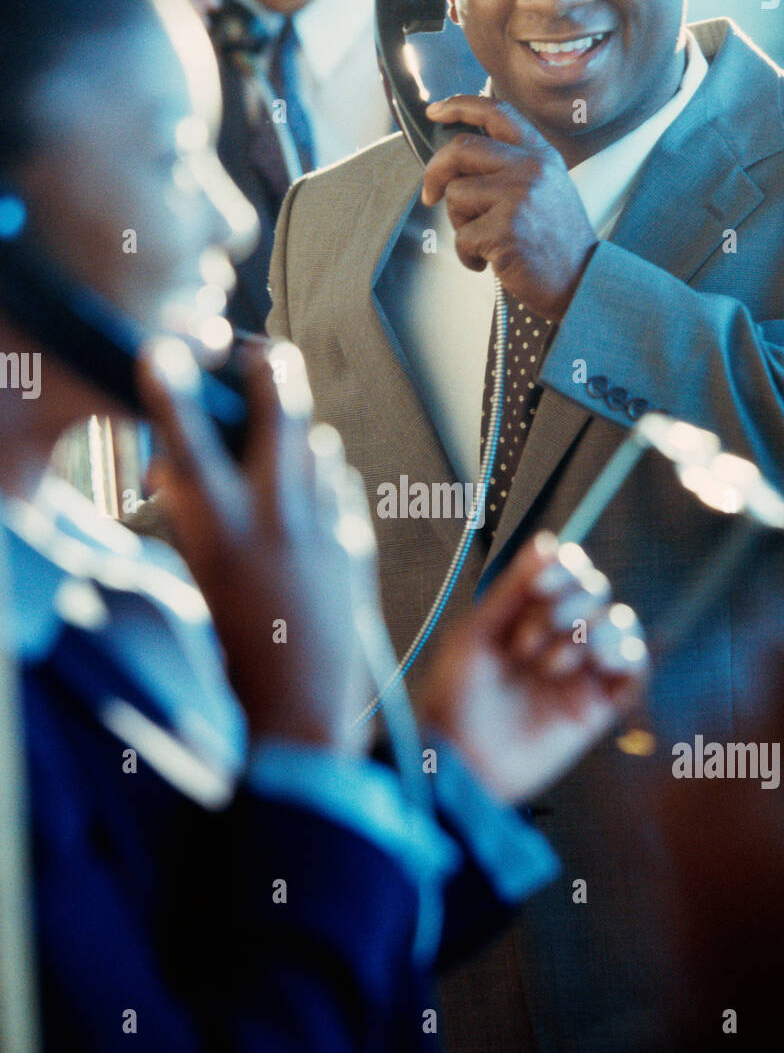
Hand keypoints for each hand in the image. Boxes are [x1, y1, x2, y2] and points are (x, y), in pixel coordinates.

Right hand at [137, 341, 363, 749]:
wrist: (303, 700)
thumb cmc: (240, 643)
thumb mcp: (199, 576)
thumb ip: (187, 515)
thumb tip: (173, 468)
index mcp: (222, 531)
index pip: (188, 440)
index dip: (171, 389)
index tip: (161, 352)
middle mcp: (276, 517)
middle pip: (280, 410)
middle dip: (268, 367)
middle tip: (257, 354)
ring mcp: (324, 525)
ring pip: (318, 442)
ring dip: (297, 437)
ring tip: (279, 455)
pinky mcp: (355, 540)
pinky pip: (339, 485)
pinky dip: (322, 483)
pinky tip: (307, 507)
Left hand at [418, 532, 647, 804]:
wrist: (459, 762)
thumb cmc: (454, 699)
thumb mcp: (476, 635)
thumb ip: (513, 589)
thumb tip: (549, 542)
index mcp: (527, 614)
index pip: (569, 572)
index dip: (563, 571)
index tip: (537, 588)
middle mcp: (558, 637)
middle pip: (597, 592)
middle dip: (567, 609)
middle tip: (525, 646)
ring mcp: (582, 671)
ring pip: (621, 625)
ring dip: (590, 637)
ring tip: (550, 668)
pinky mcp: (600, 706)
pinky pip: (636, 668)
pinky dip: (623, 659)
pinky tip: (589, 672)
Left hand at [421, 96, 597, 322]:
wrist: (581, 283)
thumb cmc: (556, 243)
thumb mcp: (545, 190)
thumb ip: (511, 168)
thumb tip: (457, 162)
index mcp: (540, 154)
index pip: (496, 112)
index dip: (460, 106)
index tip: (435, 112)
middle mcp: (530, 168)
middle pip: (460, 150)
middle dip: (435, 173)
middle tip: (430, 195)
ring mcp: (518, 197)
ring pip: (456, 195)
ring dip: (461, 224)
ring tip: (487, 241)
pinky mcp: (504, 229)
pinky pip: (461, 237)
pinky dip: (468, 255)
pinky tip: (490, 262)